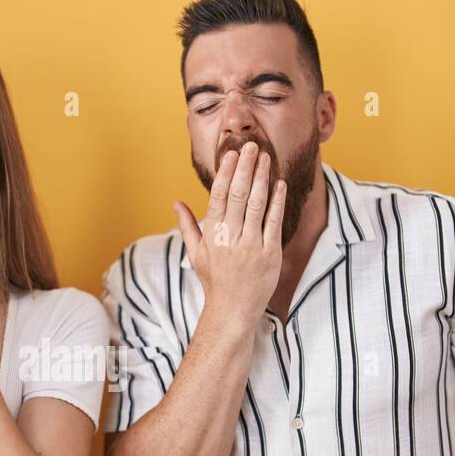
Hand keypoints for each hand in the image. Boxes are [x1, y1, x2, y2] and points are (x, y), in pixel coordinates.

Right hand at [173, 141, 285, 325]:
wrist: (233, 309)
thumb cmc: (215, 280)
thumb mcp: (196, 254)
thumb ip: (187, 225)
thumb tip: (175, 203)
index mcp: (212, 235)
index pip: (218, 197)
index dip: (226, 173)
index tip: (232, 154)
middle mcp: (230, 238)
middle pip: (237, 195)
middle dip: (245, 168)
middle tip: (252, 146)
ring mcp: (251, 246)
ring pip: (256, 204)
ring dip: (261, 178)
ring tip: (266, 157)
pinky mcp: (269, 254)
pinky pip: (273, 222)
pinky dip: (276, 201)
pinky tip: (279, 184)